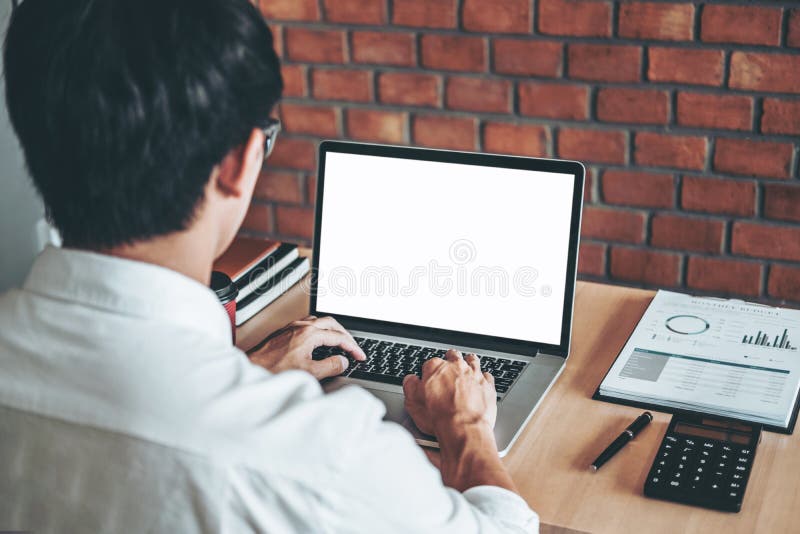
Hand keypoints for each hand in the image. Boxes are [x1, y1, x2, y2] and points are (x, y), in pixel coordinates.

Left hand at [249, 316, 365, 379]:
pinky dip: (319, 330)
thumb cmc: (273, 371)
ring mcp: (291, 327)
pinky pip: (307, 324)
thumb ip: (330, 366)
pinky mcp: (284, 332)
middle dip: (345, 335)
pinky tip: (316, 340)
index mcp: (309, 334)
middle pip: (331, 323)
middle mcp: (300, 326)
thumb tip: (342, 362)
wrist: (250, 370)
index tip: (359, 356)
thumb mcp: (309, 372)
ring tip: (338, 341)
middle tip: (352, 347)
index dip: (352, 347)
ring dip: (332, 330)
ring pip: (318, 321)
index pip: (338, 337)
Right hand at [402, 350, 496, 436]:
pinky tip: (481, 382)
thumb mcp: (413, 403)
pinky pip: (487, 375)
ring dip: (468, 363)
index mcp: (436, 368)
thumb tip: (410, 380)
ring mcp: (474, 374)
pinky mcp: (487, 385)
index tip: (429, 379)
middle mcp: (456, 367)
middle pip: (452, 356)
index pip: (430, 363)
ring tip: (466, 368)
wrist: (464, 429)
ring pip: (471, 360)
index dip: (429, 372)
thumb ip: (410, 386)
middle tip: (448, 368)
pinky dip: (483, 378)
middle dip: (450, 360)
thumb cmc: (439, 417)